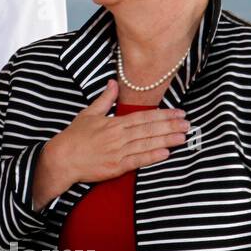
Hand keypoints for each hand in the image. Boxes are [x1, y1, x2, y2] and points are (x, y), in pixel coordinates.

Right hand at [34, 80, 188, 206]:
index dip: (162, 115)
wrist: (62, 159)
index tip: (178, 112)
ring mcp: (118, 152)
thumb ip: (104, 99)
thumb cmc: (74, 137)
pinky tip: (165, 153)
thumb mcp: (88, 114)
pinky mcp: (116, 167)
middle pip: (149, 130)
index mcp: (113, 123)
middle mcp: (118, 137)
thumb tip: (113, 83)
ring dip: (166, 140)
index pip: (143, 117)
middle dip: (170, 126)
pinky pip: (138, 161)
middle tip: (188, 123)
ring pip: (147, 144)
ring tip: (183, 136)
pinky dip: (152, 157)